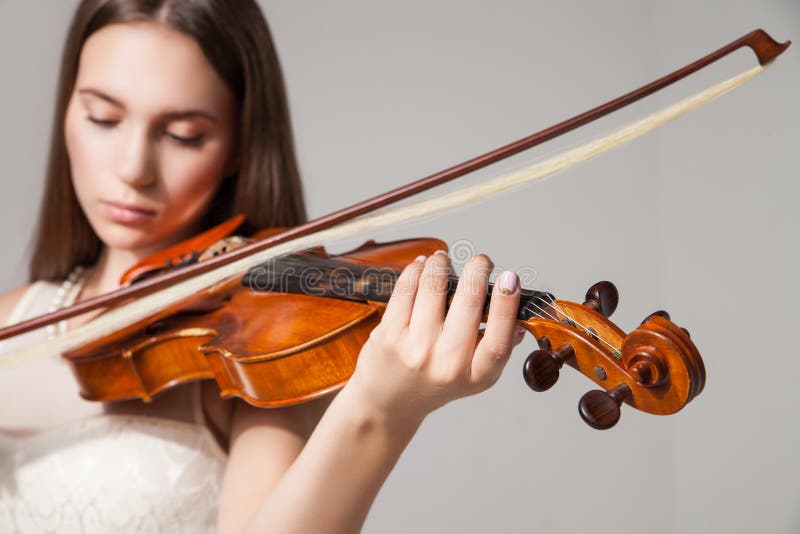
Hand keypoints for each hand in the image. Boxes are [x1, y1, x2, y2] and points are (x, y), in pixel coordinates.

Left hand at [347, 251, 523, 422]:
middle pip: (468, 305)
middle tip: (481, 261)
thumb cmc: (436, 381)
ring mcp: (415, 350)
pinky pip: (406, 289)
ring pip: (433, 288)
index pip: (498, 341)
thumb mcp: (474, 375)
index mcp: (476, 376)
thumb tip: (518, 311)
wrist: (390, 401)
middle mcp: (446, 365)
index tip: (510, 279)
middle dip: (477, 270)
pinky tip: (423, 266)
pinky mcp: (388, 336)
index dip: (506, 306)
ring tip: (444, 259)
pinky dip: (417, 270)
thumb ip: (498, 345)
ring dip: (442, 264)